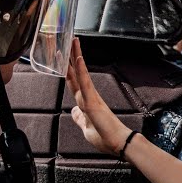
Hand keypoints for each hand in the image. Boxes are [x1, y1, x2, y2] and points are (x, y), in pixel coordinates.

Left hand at [66, 38, 132, 154]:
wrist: (118, 144)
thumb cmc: (105, 137)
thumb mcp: (86, 128)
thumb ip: (80, 118)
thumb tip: (74, 112)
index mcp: (86, 101)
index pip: (74, 81)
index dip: (67, 67)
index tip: (63, 54)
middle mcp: (88, 96)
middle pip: (76, 72)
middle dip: (71, 55)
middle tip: (69, 38)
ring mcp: (90, 97)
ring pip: (79, 73)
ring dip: (75, 56)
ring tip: (73, 40)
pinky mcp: (92, 102)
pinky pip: (84, 82)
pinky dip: (80, 70)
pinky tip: (77, 58)